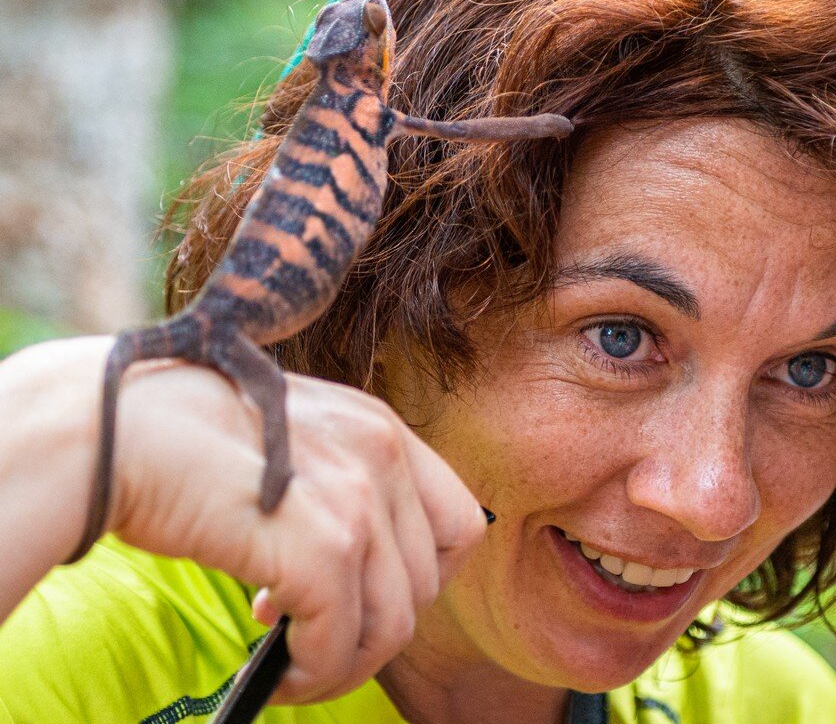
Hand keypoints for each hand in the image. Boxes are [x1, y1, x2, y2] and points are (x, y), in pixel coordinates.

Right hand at [2, 336, 486, 703]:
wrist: (113, 428)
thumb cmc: (183, 440)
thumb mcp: (290, 442)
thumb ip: (338, 484)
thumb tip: (356, 567)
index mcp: (378, 426)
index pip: (458, 521)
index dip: (422, 576)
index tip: (369, 596)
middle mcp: (381, 452)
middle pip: (427, 583)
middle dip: (375, 627)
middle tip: (311, 630)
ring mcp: (357, 496)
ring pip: (395, 624)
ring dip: (346, 663)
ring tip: (296, 664)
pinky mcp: (321, 543)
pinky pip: (344, 640)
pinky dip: (316, 673)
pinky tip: (277, 671)